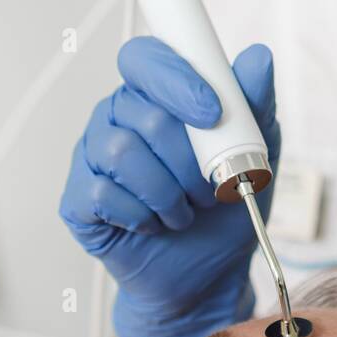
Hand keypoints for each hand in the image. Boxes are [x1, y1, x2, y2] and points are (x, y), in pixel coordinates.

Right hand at [59, 37, 278, 336]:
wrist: (206, 278)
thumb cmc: (223, 215)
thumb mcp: (255, 159)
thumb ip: (254, 107)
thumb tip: (258, 57)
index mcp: (153, 97)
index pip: (146, 59)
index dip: (177, 81)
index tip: (212, 114)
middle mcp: (116, 119)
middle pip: (143, 113)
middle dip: (188, 160)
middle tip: (208, 192)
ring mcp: (92, 159)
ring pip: (121, 152)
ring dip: (166, 192)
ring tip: (183, 214)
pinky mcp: (78, 201)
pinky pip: (102, 194)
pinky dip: (140, 217)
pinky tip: (154, 227)